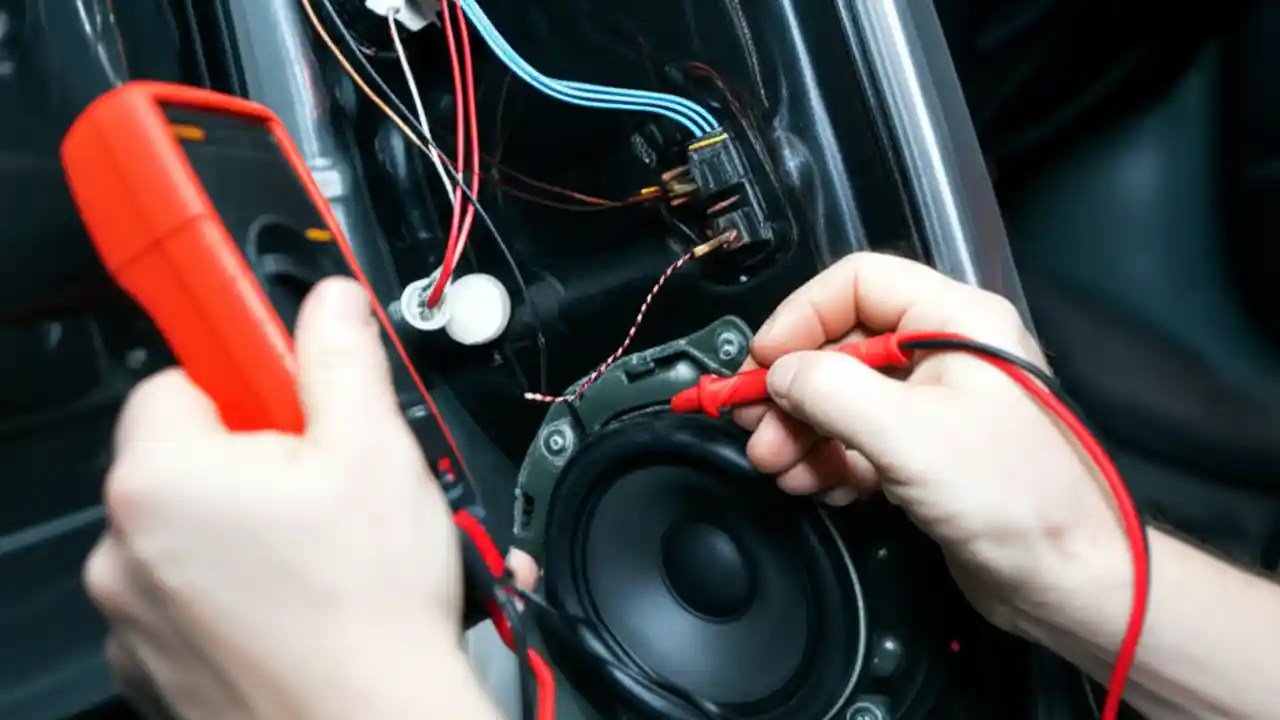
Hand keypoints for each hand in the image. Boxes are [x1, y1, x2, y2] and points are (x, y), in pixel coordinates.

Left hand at [84, 278, 498, 718]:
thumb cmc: (368, 611)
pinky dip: (236, 590)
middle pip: (188, 458)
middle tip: (327, 482)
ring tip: (324, 553)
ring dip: (246, 527)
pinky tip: (301, 600)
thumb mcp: (376, 451)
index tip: (282, 382)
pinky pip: (190, 597)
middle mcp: (126, 549)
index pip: (180, 377)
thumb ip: (341, 359)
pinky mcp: (156, 665)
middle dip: (257, 459)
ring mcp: (135, 615)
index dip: (249, 378)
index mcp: (163, 479)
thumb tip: (329, 304)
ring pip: (192, 532)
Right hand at [737, 253, 1128, 632]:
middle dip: (793, 390)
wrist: (1070, 582)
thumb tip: (778, 374)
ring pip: (845, 400)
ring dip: (803, 432)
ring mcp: (937, 407)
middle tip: (755, 429)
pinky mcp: (929, 456)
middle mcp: (946, 353)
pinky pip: (861, 442)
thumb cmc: (1010, 496)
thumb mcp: (906, 433)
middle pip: (843, 346)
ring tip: (779, 468)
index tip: (763, 362)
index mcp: (956, 320)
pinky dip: (831, 461)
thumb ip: (830, 390)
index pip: (860, 282)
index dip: (802, 315)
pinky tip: (820, 487)